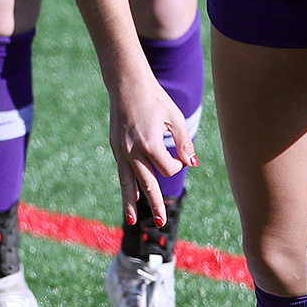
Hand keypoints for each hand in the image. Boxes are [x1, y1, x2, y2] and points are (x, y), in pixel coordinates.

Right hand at [108, 77, 196, 227]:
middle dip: (156, 204)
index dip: (177, 165)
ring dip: (132, 204)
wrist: (127, 85)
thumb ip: (184, 142)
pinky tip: (130, 199)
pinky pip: (122, 172)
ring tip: (135, 221)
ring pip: (128, 183)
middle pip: (147, 184)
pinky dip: (126, 187)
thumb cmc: (156, 99)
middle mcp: (133, 150)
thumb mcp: (175, 118)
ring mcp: (121, 150)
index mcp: (150, 143)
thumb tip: (192, 164)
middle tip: (161, 222)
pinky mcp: (115, 147)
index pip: (168, 169)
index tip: (178, 155)